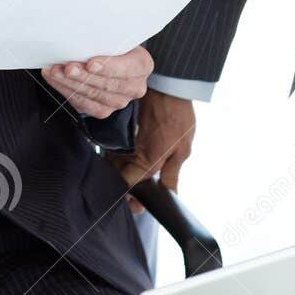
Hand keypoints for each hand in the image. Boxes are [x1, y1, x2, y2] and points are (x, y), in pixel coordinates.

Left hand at [42, 46, 152, 119]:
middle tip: (67, 67)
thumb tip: (82, 30)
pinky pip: (83, 104)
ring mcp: (119, 101)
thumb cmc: (111, 43)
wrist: (110, 57)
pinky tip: (55, 79)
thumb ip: (105, 36)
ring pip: (93, 95)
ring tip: (55, 71)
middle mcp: (135, 86)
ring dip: (70, 83)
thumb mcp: (114, 35)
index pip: (127, 68)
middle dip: (84, 76)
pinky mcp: (103, 110)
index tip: (90, 63)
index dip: (108, 67)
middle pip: (108, 84)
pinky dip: (66, 90)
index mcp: (142, 64)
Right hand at [112, 86, 196, 213]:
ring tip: (129, 183)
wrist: (167, 88)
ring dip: (118, 177)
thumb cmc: (177, 117)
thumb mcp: (183, 149)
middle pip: (118, 179)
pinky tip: (123, 164)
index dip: (133, 200)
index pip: (131, 187)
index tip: (137, 206)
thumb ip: (172, 174)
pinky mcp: (119, 133)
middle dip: (123, 191)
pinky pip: (112, 153)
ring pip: (112, 167)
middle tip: (133, 199)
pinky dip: (115, 162)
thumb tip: (170, 195)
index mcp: (148, 161)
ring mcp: (123, 143)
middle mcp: (130, 154)